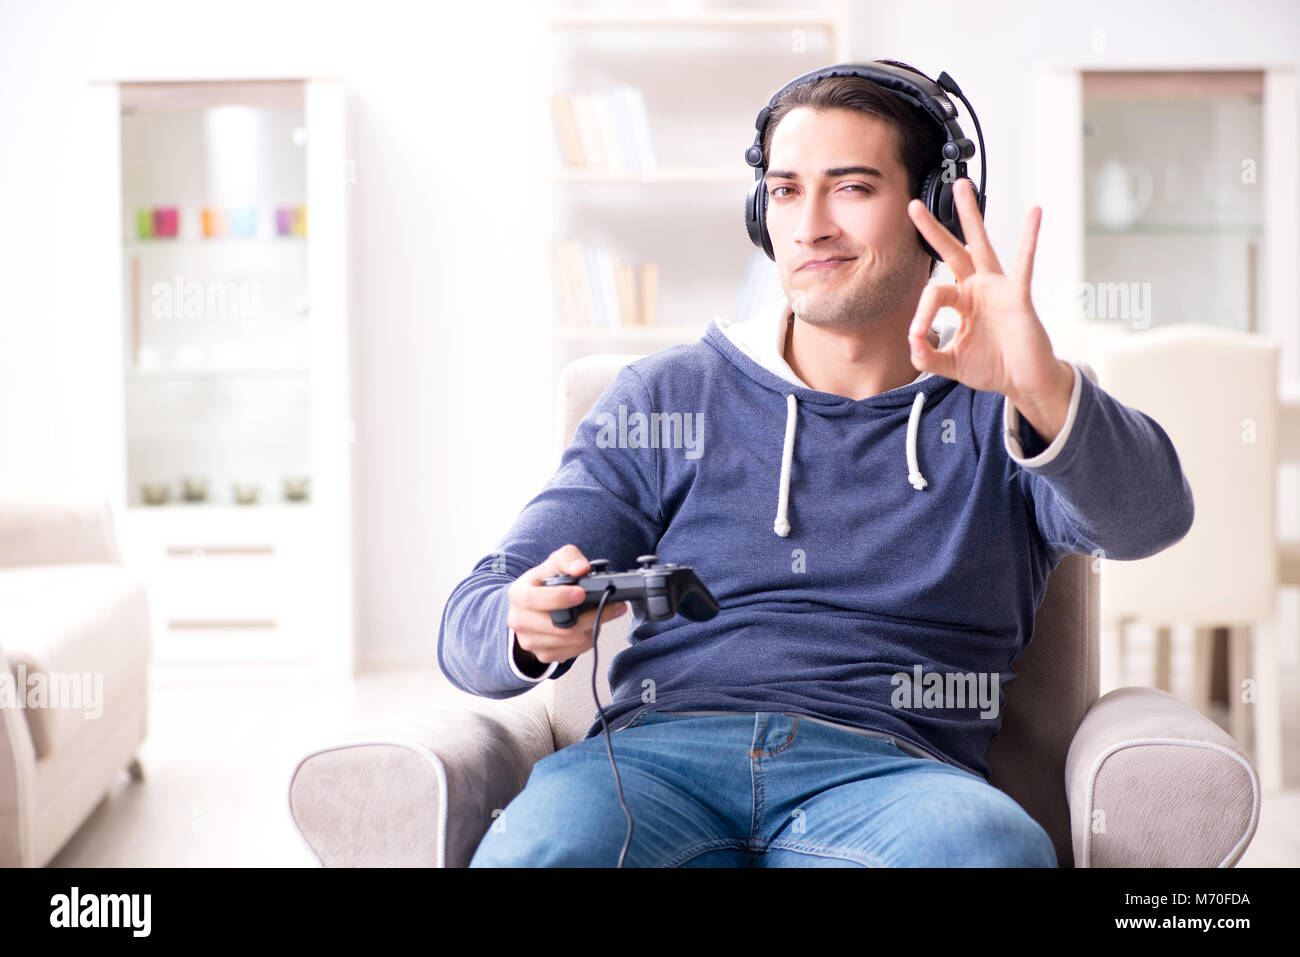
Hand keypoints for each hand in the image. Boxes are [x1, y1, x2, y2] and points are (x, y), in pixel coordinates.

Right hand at [507, 544, 627, 664]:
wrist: (534, 606)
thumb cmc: (545, 583)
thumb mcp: (554, 563)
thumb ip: (569, 558)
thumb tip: (581, 568)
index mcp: (518, 594)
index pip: (533, 599)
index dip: (557, 598)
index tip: (580, 593)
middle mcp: (519, 620)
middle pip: (558, 626)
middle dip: (590, 616)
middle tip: (612, 605)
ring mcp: (529, 641)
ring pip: (570, 640)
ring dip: (593, 627)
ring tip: (602, 613)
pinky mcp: (542, 655)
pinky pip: (572, 652)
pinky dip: (588, 640)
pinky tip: (591, 626)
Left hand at [906, 179, 1072, 427]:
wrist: (1024, 382)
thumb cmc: (993, 367)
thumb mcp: (950, 364)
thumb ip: (926, 355)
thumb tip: (912, 341)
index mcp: (961, 301)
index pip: (933, 293)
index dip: (921, 314)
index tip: (918, 336)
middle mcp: (977, 288)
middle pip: (951, 250)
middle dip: (932, 228)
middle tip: (913, 206)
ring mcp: (997, 288)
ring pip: (980, 245)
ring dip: (970, 216)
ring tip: (963, 187)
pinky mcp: (1018, 294)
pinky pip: (1023, 263)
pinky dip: (1029, 238)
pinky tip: (1034, 213)